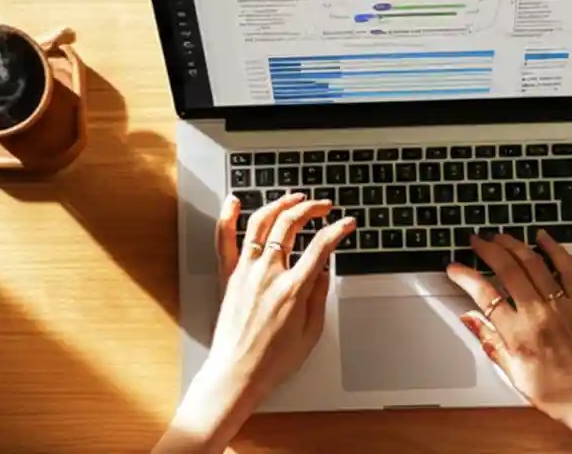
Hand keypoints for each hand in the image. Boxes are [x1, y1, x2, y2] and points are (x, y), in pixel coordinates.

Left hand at [154, 193, 354, 453]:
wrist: (237, 373)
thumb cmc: (273, 359)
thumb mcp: (311, 331)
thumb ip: (319, 295)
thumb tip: (324, 268)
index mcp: (293, 289)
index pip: (321, 246)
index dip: (338, 229)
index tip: (347, 223)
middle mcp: (268, 274)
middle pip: (290, 225)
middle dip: (311, 208)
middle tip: (323, 207)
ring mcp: (245, 271)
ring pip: (260, 223)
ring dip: (279, 204)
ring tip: (293, 199)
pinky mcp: (228, 276)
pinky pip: (224, 240)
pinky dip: (228, 217)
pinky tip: (234, 201)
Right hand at [446, 231, 571, 453]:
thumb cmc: (559, 394)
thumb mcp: (515, 375)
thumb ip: (491, 342)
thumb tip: (470, 319)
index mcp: (519, 335)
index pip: (485, 295)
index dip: (465, 276)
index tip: (455, 268)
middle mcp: (539, 315)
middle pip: (507, 269)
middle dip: (487, 250)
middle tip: (476, 241)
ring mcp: (562, 305)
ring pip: (533, 262)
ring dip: (513, 244)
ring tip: (499, 236)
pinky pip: (567, 267)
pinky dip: (554, 248)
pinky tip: (542, 237)